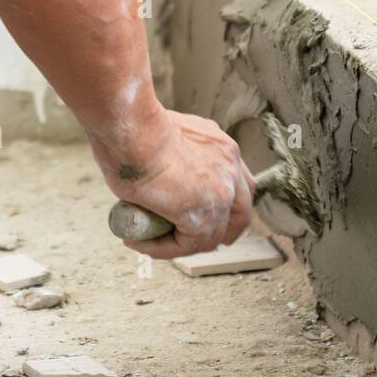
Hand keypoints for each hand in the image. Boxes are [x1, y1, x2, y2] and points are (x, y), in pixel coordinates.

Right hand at [94, 109, 253, 259]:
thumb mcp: (171, 133)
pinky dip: (163, 249)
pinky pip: (186, 244)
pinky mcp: (202, 216)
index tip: (201, 212)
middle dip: (223, 231)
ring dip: (183, 244)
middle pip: (241, 211)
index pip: (238, 184)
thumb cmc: (139, 127)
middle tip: (194, 241)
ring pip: (212, 235)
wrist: (135, 131)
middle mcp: (231, 169)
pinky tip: (140, 243)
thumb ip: (178, 150)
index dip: (225, 204)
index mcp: (225, 148)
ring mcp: (221, 193)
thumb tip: (163, 165)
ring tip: (151, 241)